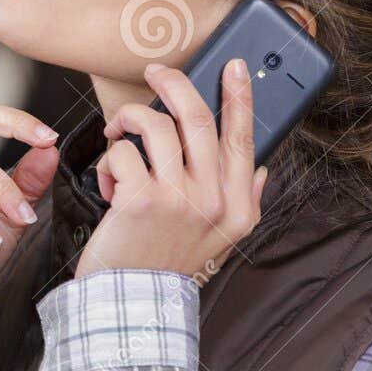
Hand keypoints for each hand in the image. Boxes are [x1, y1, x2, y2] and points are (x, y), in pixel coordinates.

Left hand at [77, 58, 269, 279]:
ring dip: (129, 118)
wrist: (135, 304)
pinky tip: (109, 180)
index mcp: (237, 206)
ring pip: (154, 126)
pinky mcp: (139, 200)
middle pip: (197, 119)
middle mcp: (212, 200)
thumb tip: (262, 169)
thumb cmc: (169, 264)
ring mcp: (177, 199)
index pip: (244, 139)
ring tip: (118, 130)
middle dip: (173, 84)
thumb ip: (246, 202)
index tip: (235, 66)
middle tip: (157, 74)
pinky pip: (122, 151)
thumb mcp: (221, 240)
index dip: (240, 97)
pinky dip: (109, 158)